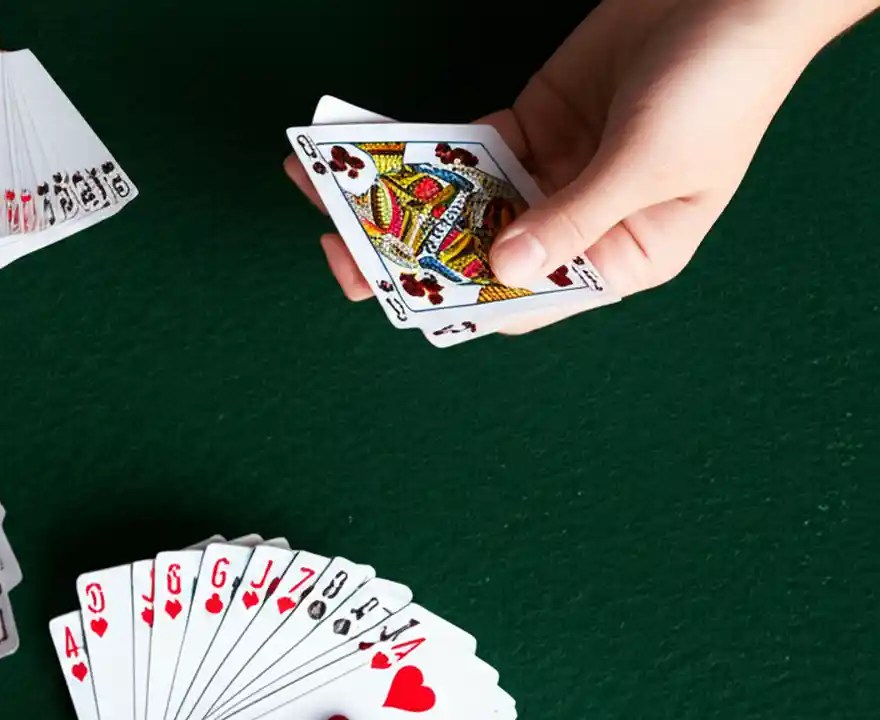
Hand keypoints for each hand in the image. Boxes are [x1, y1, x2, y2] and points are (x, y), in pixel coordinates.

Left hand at [288, 0, 872, 332]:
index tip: (395, 285)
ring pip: (463, 200)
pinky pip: (467, 146)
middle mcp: (577, 224)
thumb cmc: (722, 88)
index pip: (528, 299)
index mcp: (620, 257)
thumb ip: (573, 215)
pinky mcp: (532, 124)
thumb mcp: (649, 161)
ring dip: (403, 196)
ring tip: (331, 189)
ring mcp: (549, 172)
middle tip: (338, 248)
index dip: (462, 298)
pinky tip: (374, 148)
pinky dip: (423, 146)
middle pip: (479, 252)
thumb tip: (502, 266)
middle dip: (410, 252)